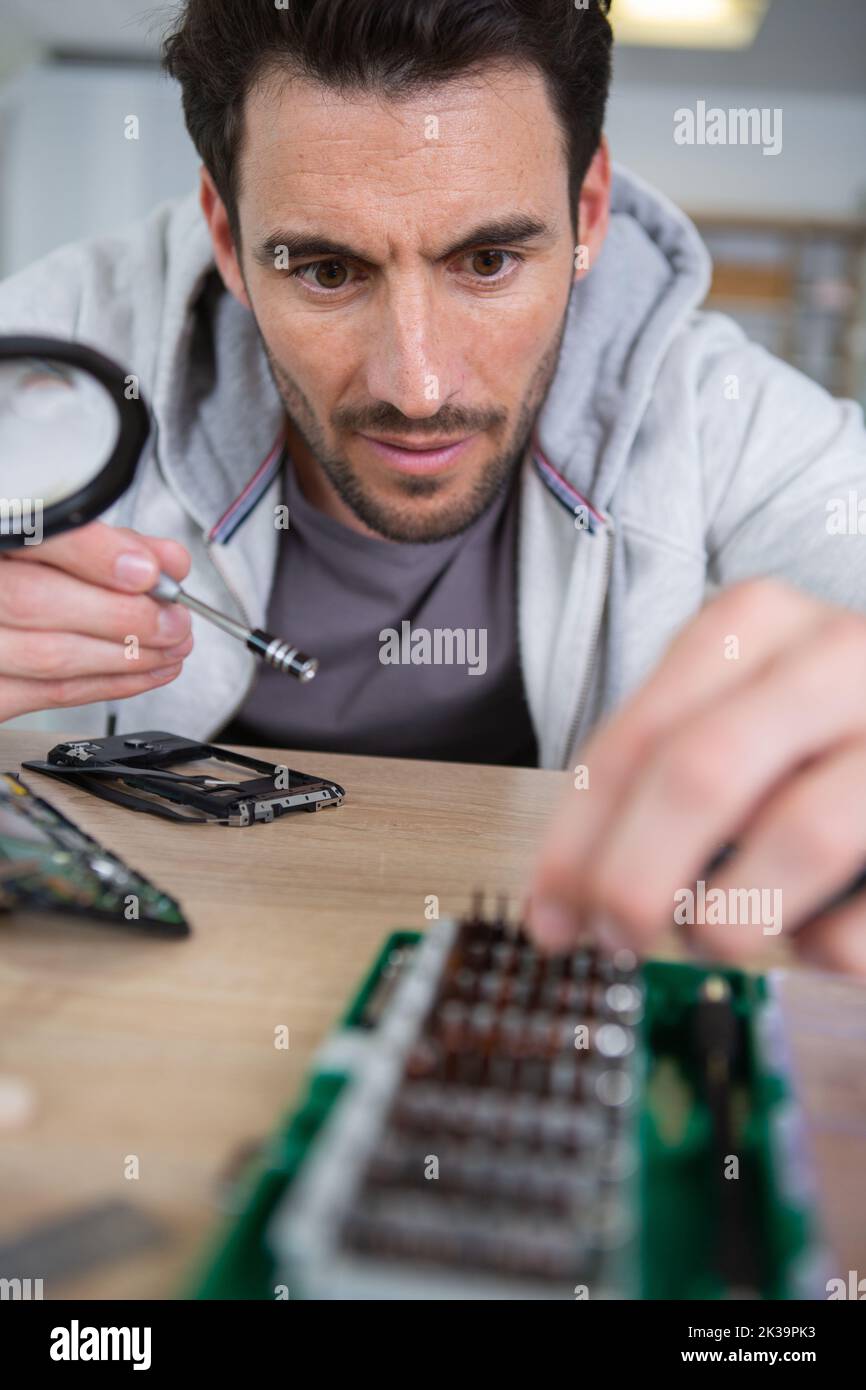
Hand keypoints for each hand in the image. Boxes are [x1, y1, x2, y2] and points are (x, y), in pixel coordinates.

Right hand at [0, 521, 192, 721]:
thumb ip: (109, 544)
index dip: (95, 555)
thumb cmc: (28, 576)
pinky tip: (147, 672)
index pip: (33, 535)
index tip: (148, 571)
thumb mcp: (64, 544)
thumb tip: (166, 562)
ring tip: (172, 647)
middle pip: (35, 601)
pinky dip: (108, 684)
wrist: (3, 610)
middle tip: (174, 620)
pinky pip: (47, 695)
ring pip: (48, 657)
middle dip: (123, 614)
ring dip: (126, 656)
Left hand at [526, 578, 865, 974]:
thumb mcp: (733, 710)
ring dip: (729, 919)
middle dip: (636, 877)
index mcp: (756, 621)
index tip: (548, 918)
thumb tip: (566, 899)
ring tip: (712, 941)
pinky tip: (813, 937)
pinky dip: (825, 946)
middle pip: (704, 772)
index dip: (577, 844)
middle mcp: (835, 654)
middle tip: (616, 939)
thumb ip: (656, 778)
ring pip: (801, 834)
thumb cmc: (816, 729)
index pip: (636, 738)